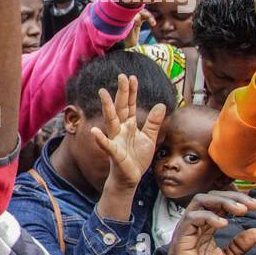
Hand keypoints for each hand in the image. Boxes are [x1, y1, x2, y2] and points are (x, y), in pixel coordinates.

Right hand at [91, 74, 167, 195]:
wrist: (129, 178)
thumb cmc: (136, 158)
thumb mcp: (149, 138)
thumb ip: (153, 122)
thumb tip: (160, 104)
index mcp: (129, 126)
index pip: (130, 105)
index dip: (131, 92)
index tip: (131, 77)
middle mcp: (121, 130)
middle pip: (121, 108)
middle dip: (121, 93)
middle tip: (121, 76)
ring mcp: (116, 140)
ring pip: (111, 121)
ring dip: (107, 107)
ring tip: (102, 93)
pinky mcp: (114, 153)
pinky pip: (107, 145)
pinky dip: (101, 139)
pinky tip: (95, 132)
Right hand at [162, 192, 255, 254]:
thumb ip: (240, 245)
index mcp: (206, 226)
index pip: (221, 203)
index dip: (240, 201)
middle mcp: (196, 223)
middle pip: (212, 197)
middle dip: (235, 197)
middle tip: (254, 205)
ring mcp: (187, 228)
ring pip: (201, 201)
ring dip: (223, 202)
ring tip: (241, 210)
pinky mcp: (181, 236)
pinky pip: (192, 218)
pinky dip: (209, 217)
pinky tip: (224, 223)